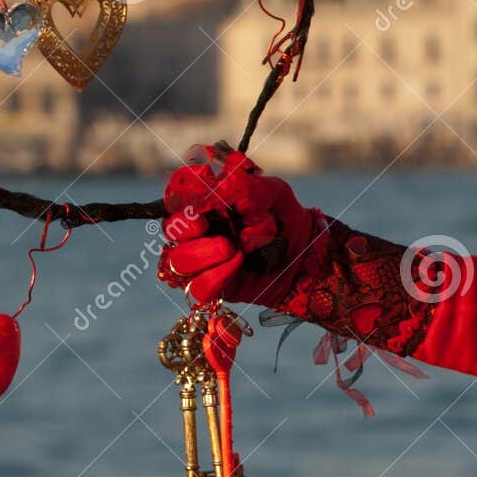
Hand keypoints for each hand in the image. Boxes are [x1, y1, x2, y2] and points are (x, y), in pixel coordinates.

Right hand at [157, 145, 318, 304]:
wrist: (305, 254)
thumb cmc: (283, 218)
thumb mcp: (275, 194)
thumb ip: (250, 188)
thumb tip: (222, 191)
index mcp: (206, 204)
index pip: (175, 199)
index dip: (179, 201)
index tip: (198, 203)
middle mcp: (199, 232)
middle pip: (171, 230)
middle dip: (187, 229)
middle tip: (208, 226)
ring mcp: (203, 261)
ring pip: (178, 262)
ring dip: (204, 254)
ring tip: (233, 249)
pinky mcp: (213, 286)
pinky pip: (197, 288)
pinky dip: (216, 277)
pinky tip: (237, 264)